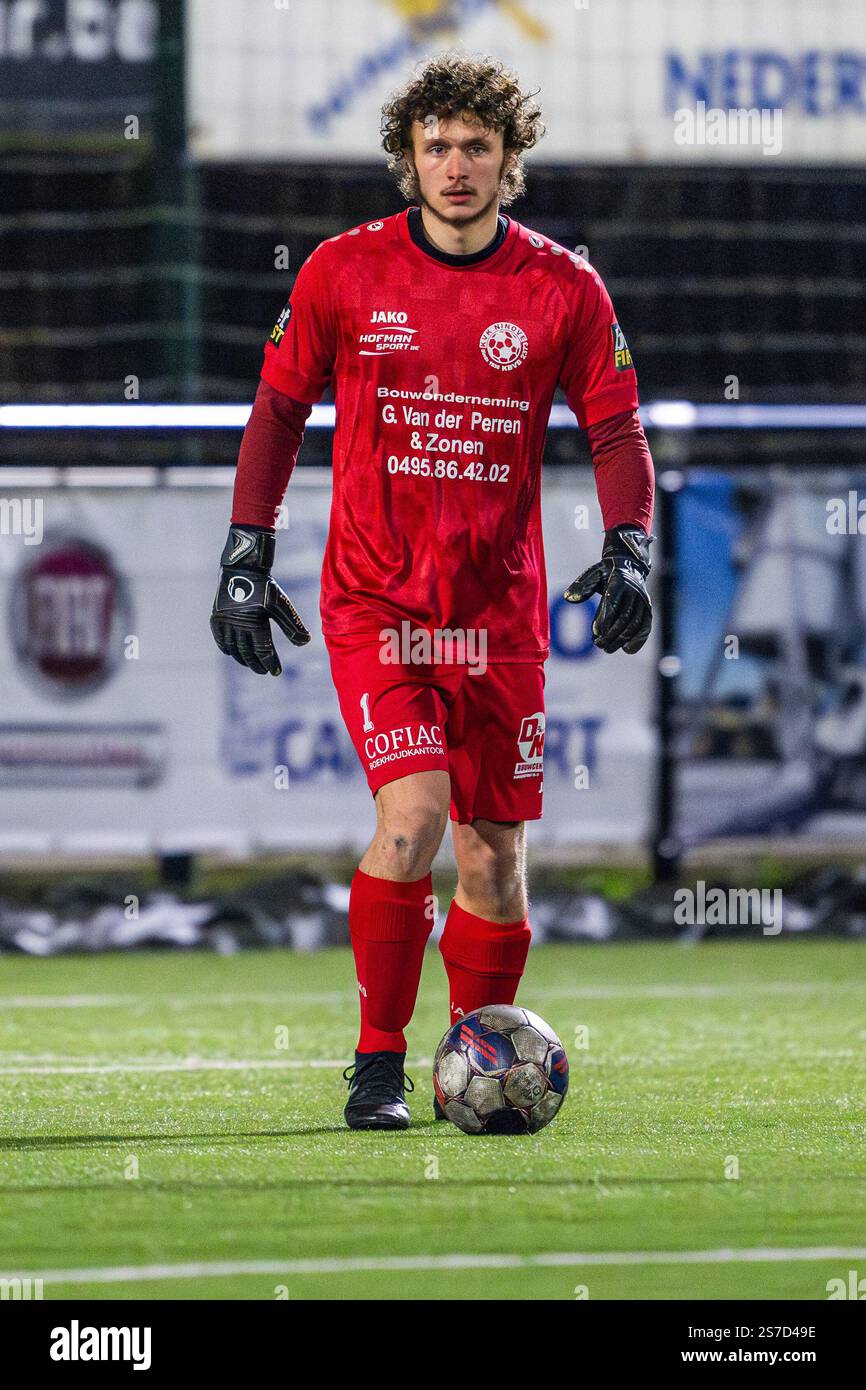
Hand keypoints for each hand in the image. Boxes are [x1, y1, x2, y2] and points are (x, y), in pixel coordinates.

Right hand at [210, 525, 310, 674]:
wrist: (243, 568)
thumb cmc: (266, 587)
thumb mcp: (281, 605)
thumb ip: (292, 625)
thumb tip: (305, 643)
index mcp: (255, 623)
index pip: (263, 651)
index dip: (270, 663)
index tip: (276, 672)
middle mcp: (237, 625)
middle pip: (247, 653)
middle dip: (256, 664)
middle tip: (264, 671)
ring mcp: (224, 622)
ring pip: (233, 648)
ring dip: (242, 659)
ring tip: (251, 664)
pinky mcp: (216, 617)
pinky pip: (220, 639)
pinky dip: (226, 648)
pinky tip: (232, 653)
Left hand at [563, 525, 652, 653]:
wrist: (629, 565)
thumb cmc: (606, 572)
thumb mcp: (593, 574)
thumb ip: (581, 586)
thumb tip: (568, 598)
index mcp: (619, 582)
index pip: (612, 603)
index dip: (604, 619)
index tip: (595, 633)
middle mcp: (634, 592)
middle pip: (624, 618)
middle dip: (611, 634)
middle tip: (598, 645)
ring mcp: (642, 602)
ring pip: (634, 625)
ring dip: (621, 640)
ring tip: (607, 649)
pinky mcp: (648, 609)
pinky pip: (645, 627)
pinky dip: (638, 640)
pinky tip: (627, 649)